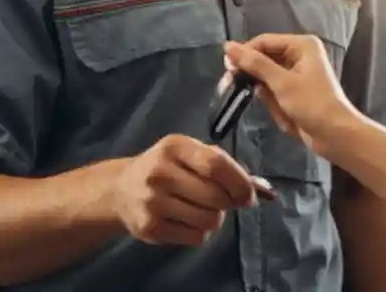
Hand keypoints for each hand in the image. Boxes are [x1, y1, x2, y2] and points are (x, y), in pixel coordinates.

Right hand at [111, 134, 255, 246]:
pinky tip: (187, 220)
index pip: (217, 165)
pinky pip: (196, 238)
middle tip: (222, 201)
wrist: (121, 190)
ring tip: (201, 209)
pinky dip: (200, 233)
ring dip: (214, 218)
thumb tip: (265, 190)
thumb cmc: (166, 167)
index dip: (240, 183)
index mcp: (175, 147)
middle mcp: (161, 173)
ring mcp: (153, 202)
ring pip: (209, 220)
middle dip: (228, 203)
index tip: (249, 195)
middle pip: (216, 197)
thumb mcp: (189, 154)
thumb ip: (225, 166)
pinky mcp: (150, 228)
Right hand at [223, 34, 359, 157]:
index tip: (228, 70)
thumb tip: (228, 47)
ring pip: (266, 78)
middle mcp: (300, 54)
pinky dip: (274, 103)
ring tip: (279, 107)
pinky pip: (274, 91)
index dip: (245, 53)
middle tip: (239, 90)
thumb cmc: (312, 105)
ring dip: (267, 95)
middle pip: (264, 58)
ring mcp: (298, 73)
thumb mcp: (281, 83)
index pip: (263, 41)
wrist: (336, 136)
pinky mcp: (295, 90)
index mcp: (301, 45)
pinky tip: (285, 114)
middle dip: (255, 77)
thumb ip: (254, 64)